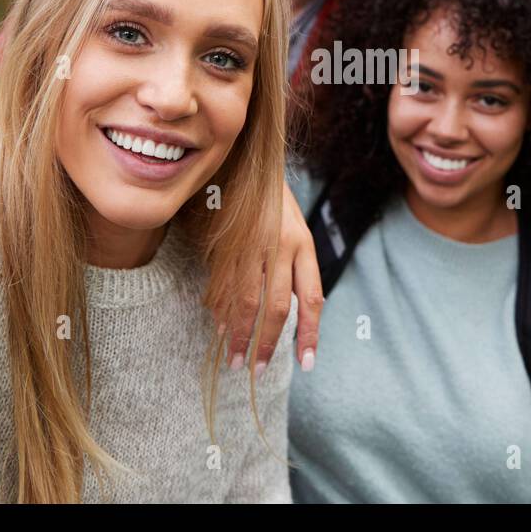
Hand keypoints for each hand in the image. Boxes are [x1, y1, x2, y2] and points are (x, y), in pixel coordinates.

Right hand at [217, 179, 321, 376]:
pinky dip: (221, 311)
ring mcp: (250, 245)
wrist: (248, 161)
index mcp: (303, 244)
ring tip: (235, 358)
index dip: (309, 333)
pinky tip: (219, 328)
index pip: (311, 298)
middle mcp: (279, 246)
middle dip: (267, 343)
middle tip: (259, 369)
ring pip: (246, 301)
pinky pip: (223, 286)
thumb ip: (296, 271)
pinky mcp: (225, 243)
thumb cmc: (276, 203)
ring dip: (239, 334)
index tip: (306, 363)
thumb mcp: (297, 232)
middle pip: (276, 307)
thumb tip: (295, 314)